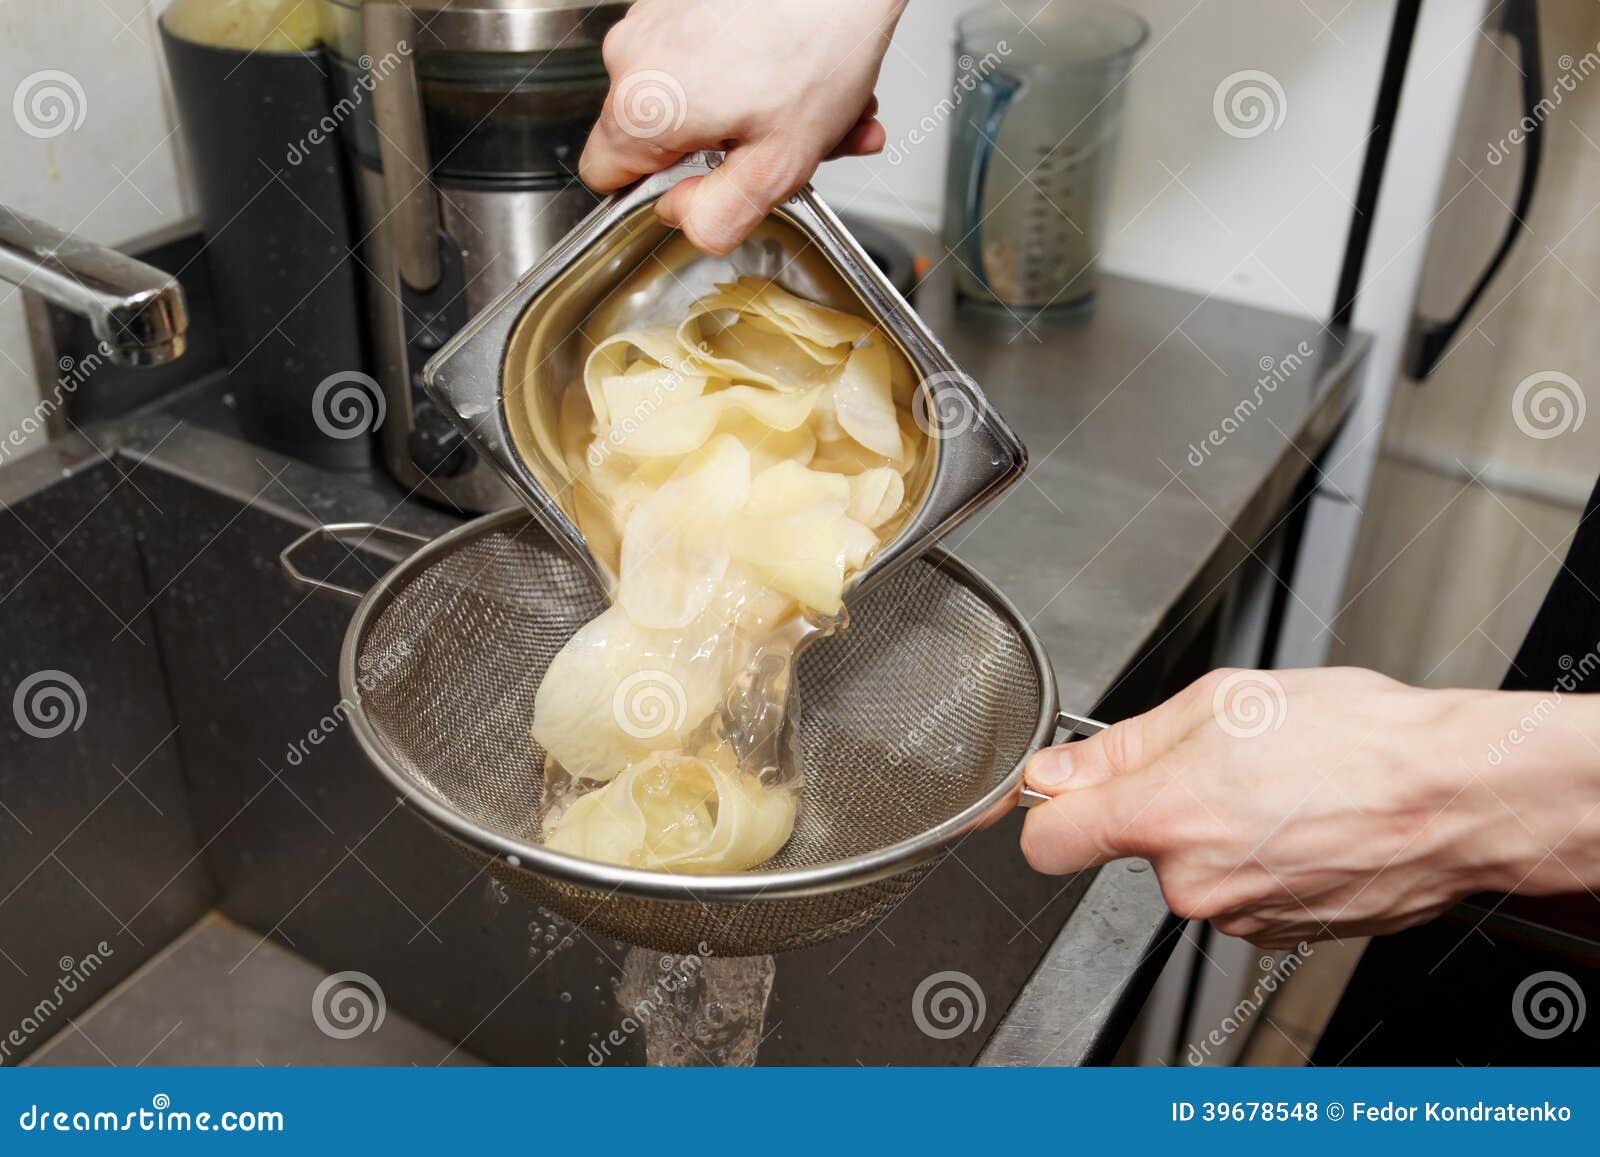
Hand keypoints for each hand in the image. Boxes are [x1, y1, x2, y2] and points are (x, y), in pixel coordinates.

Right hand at [579, 0, 907, 254]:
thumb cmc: (820, 41)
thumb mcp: (778, 164)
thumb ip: (719, 214)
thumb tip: (686, 220)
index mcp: (641, 107)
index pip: (607, 177)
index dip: (663, 191)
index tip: (714, 182)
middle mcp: (633, 55)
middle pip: (662, 134)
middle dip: (733, 151)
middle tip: (795, 146)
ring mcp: (657, 17)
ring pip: (698, 94)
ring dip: (760, 112)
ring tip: (819, 108)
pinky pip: (712, 54)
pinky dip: (757, 70)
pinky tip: (809, 72)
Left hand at [1019, 667, 1599, 946]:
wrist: (1458, 798)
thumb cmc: (1358, 740)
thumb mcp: (1222, 703)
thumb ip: (1122, 746)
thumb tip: (1058, 770)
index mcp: (1164, 817)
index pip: (1047, 842)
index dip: (1049, 810)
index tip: (1062, 793)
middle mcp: (1192, 882)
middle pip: (1134, 848)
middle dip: (1163, 806)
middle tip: (1227, 764)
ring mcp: (1238, 917)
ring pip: (1192, 869)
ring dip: (1219, 833)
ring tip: (1281, 791)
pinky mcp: (1278, 935)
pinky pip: (1240, 892)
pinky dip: (1261, 861)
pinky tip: (1304, 825)